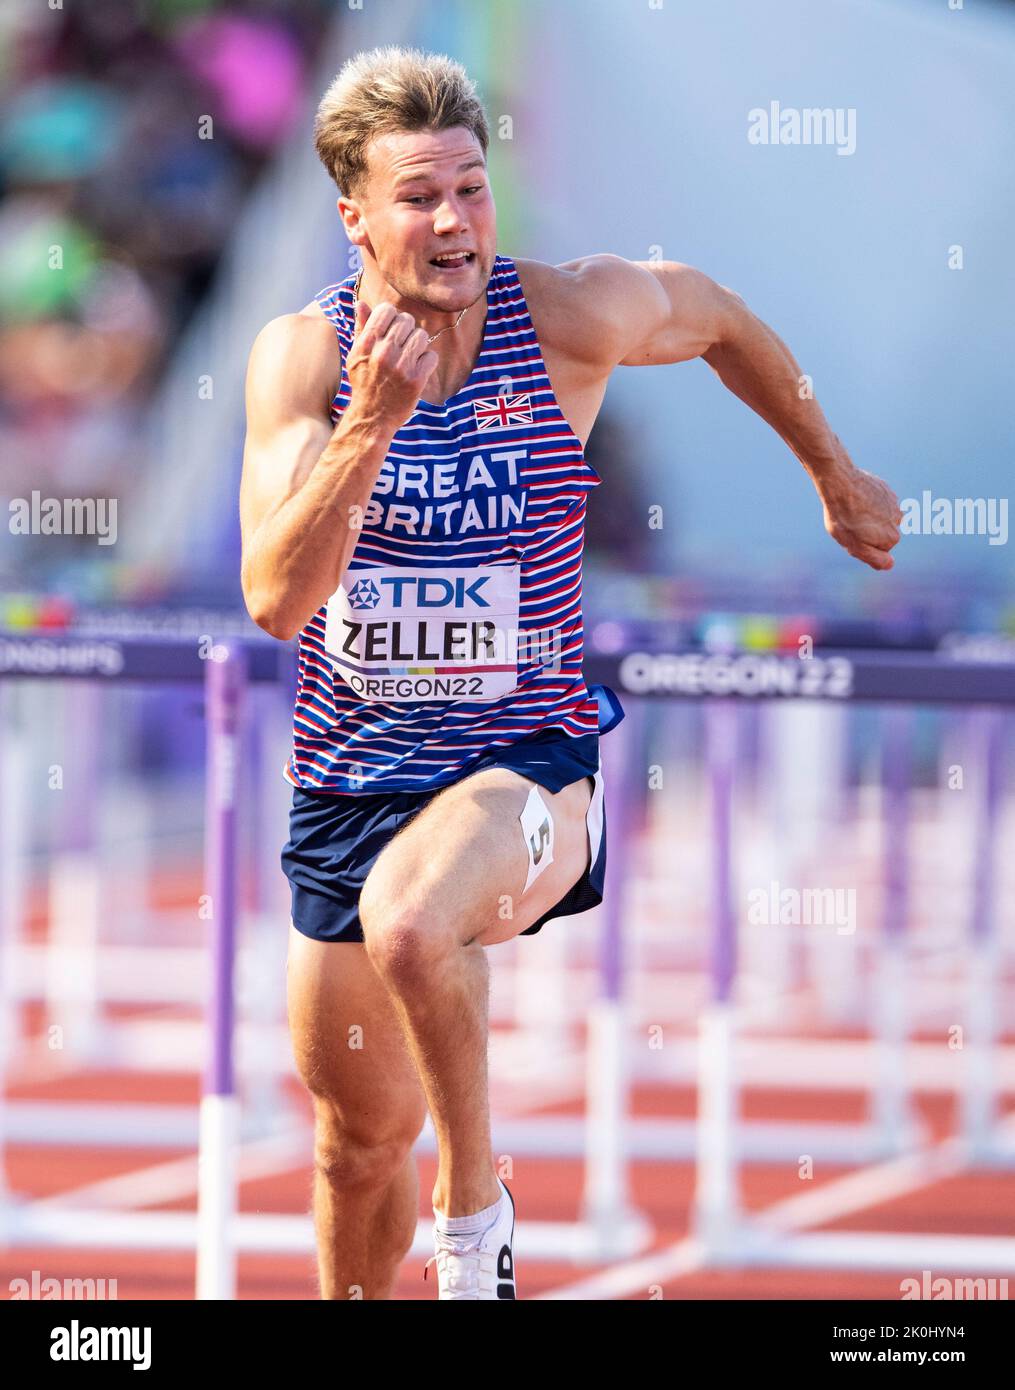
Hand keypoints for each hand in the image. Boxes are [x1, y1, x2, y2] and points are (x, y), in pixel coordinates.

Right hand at [344, 298, 438, 429]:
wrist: (372, 418)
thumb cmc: (364, 383)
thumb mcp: (356, 355)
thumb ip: (361, 328)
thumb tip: (361, 302)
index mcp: (366, 343)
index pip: (387, 310)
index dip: (392, 316)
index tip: (392, 329)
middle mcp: (383, 352)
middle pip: (407, 321)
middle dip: (407, 330)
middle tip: (403, 346)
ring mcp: (401, 366)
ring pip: (421, 336)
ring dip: (418, 346)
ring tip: (410, 359)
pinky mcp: (416, 380)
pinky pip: (432, 356)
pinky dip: (427, 362)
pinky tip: (418, 370)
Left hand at [817, 448, 902, 570]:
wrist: (841, 482)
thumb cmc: (844, 517)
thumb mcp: (854, 545)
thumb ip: (874, 558)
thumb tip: (890, 565)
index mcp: (892, 537)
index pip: (879, 550)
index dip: (862, 545)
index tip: (852, 535)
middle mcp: (899, 520)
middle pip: (881, 534)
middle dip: (867, 531)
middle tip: (850, 522)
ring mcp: (894, 503)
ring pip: (879, 518)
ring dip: (868, 516)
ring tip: (852, 509)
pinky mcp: (886, 490)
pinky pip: (877, 502)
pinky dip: (868, 502)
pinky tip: (856, 497)